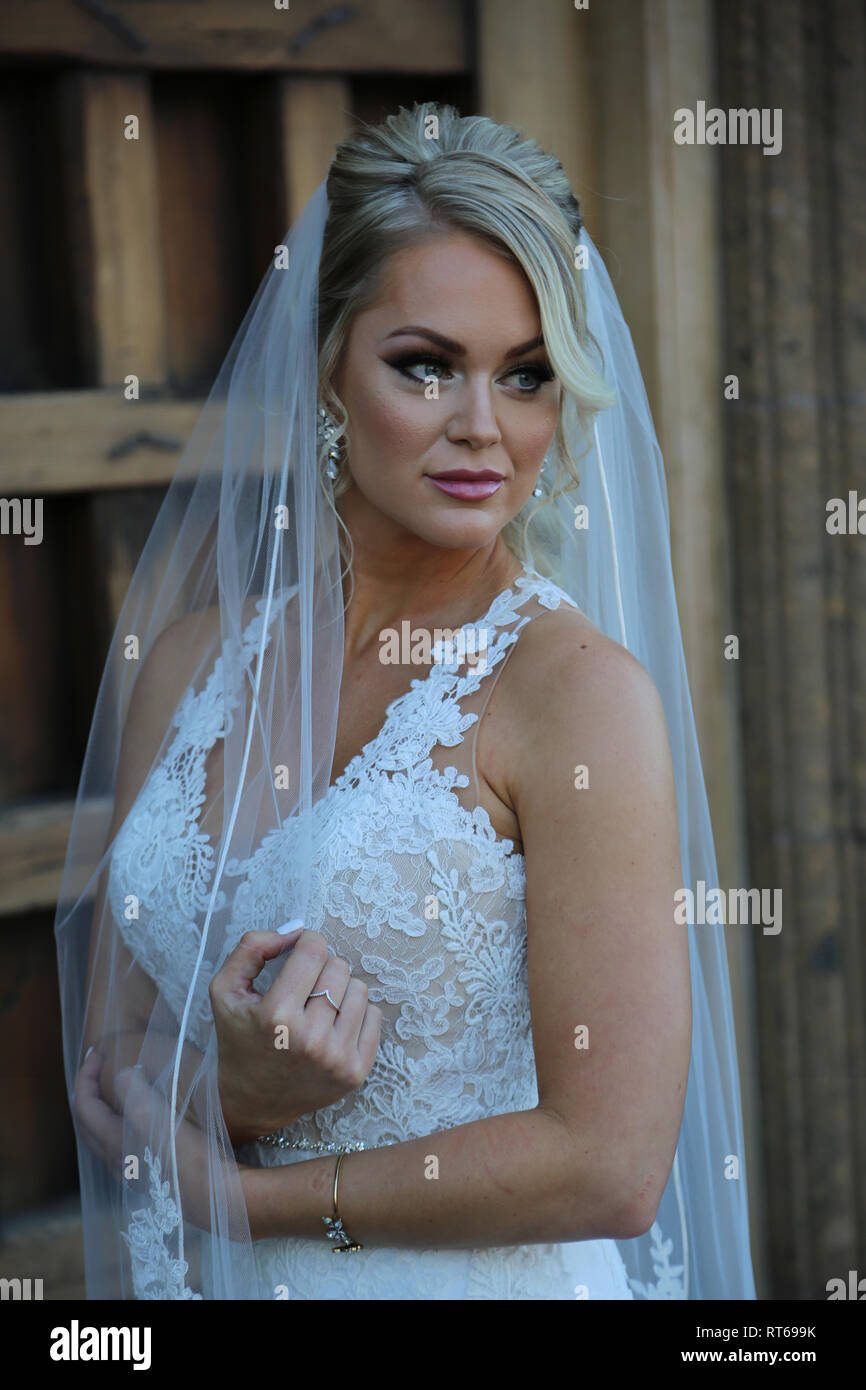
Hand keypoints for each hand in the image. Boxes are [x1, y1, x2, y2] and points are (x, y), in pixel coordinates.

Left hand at [73, 1049, 215, 1230]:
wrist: (216, 1197)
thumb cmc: (187, 1156)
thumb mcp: (157, 1116)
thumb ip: (133, 1090)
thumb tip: (124, 1073)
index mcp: (113, 1142)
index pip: (84, 1106)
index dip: (85, 1076)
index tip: (96, 1053)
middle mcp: (116, 1160)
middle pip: (87, 1124)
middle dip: (87, 1092)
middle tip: (96, 1068)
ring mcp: (132, 1172)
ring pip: (103, 1137)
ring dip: (102, 1110)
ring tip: (115, 1091)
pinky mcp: (150, 1177)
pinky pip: (121, 1147)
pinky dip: (119, 1125)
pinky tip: (140, 1122)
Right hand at [210, 927, 382, 1144]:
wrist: (251, 1102)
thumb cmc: (239, 1040)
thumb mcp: (225, 990)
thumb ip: (252, 948)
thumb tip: (295, 930)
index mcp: (276, 1016)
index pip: (314, 951)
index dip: (308, 942)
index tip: (300, 950)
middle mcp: (310, 1039)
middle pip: (338, 967)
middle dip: (322, 967)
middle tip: (304, 985)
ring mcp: (336, 1058)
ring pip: (360, 989)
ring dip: (340, 989)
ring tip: (317, 1006)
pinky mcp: (355, 1073)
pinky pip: (375, 1016)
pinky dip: (356, 1013)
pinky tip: (333, 1025)